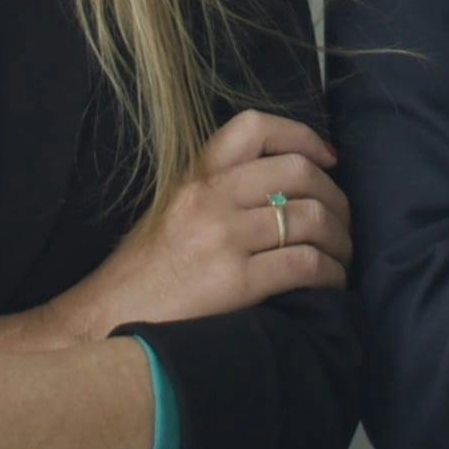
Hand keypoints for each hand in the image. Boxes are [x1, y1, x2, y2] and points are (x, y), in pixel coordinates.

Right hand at [45, 109, 351, 339]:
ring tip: (341, 257)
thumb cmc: (143, 273)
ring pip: (310, 217)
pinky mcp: (234, 281)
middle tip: (343, 221)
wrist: (105, 321)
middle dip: (335, 196)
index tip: (327, 158)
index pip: (254, 128)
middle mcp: (209, 198)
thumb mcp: (171, 212)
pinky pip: (305, 264)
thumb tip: (284, 194)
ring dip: (339, 238)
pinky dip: (330, 273)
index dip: (302, 136)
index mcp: (194, 176)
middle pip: (298, 172)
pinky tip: (329, 283)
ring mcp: (222, 238)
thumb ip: (217, 194)